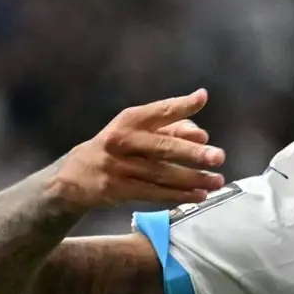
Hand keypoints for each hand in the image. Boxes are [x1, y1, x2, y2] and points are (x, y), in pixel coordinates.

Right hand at [47, 89, 226, 209]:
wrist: (75, 176)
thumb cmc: (117, 149)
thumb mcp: (137, 132)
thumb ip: (171, 129)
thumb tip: (203, 136)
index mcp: (129, 120)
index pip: (158, 111)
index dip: (180, 105)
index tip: (202, 97)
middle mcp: (122, 141)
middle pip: (163, 147)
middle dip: (193, 153)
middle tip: (219, 156)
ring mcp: (118, 167)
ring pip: (162, 174)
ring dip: (192, 179)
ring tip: (217, 181)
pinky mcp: (117, 189)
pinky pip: (154, 193)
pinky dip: (178, 195)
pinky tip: (199, 195)